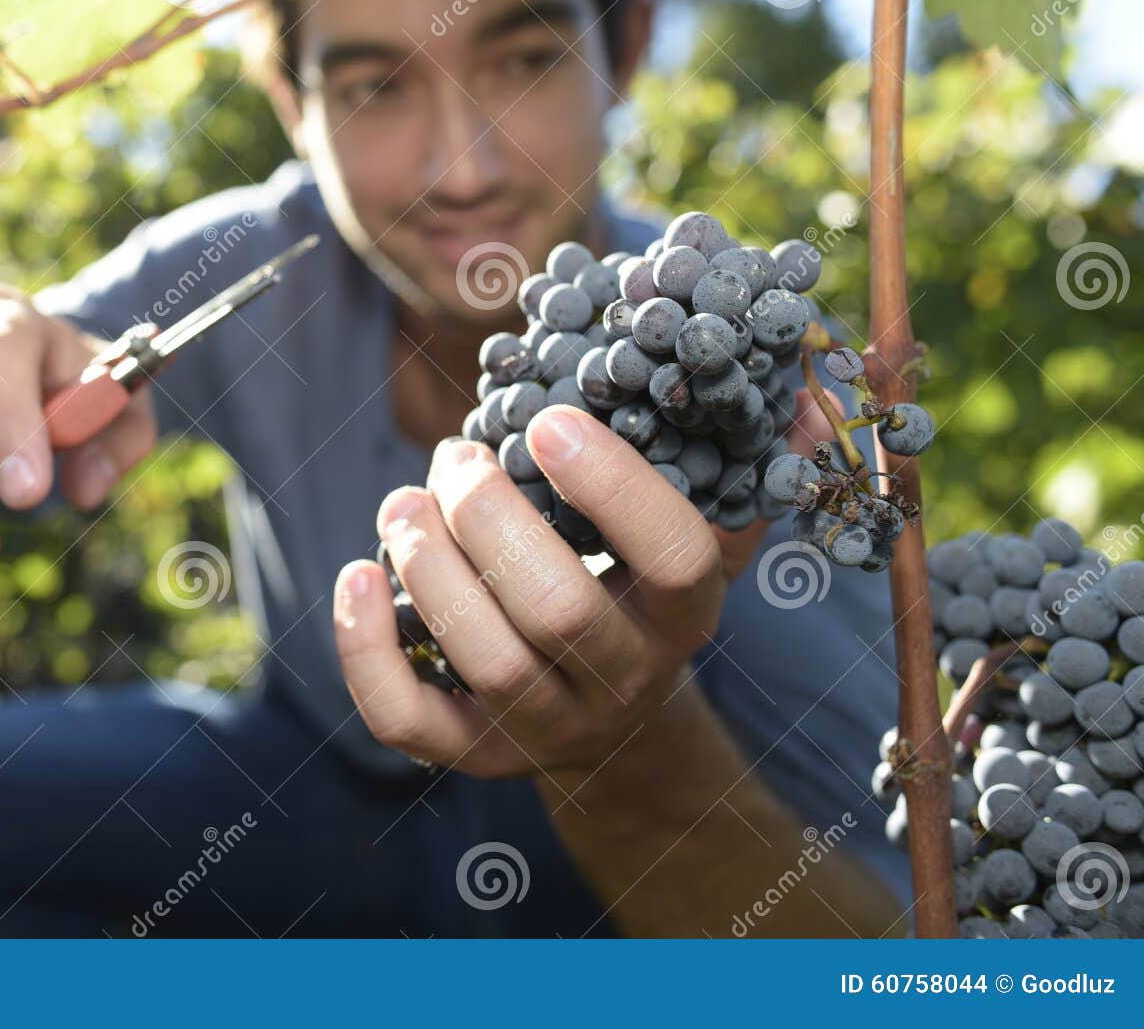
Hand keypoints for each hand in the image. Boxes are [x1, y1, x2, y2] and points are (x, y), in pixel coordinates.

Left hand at [333, 390, 833, 777]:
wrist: (609, 722)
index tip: (548, 420)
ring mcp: (546, 727)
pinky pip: (410, 722)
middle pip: (560, 611)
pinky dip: (367, 652)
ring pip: (488, 663)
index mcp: (686, 614)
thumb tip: (802, 404)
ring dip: (429, 569)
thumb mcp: (698, 540)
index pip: (676, 558)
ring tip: (402, 502)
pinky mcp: (472, 753)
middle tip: (453, 458)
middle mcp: (624, 678)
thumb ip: (737, 473)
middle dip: (490, 520)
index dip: (613, 487)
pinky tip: (355, 575)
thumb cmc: (635, 593)